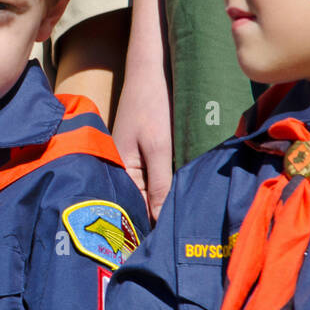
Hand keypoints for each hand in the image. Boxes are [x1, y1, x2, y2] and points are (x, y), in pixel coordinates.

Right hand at [113, 55, 173, 220]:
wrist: (151, 67)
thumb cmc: (152, 103)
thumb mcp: (158, 146)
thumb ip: (160, 184)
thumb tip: (160, 222)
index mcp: (120, 171)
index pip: (136, 210)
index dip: (153, 226)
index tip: (171, 243)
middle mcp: (124, 169)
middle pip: (143, 202)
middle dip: (161, 216)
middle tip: (186, 234)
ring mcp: (135, 161)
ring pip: (152, 191)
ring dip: (167, 200)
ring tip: (188, 219)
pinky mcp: (145, 152)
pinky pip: (156, 177)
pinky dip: (169, 184)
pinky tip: (184, 191)